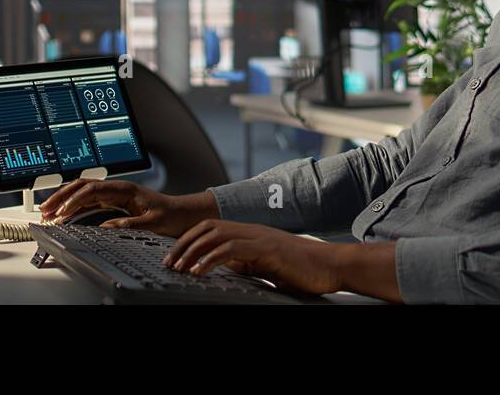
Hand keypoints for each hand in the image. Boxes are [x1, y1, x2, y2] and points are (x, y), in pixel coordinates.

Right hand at [37, 179, 218, 237]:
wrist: (182, 213)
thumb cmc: (171, 215)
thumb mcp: (154, 222)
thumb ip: (131, 224)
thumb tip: (107, 226)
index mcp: (126, 189)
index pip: (94, 188)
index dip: (76, 198)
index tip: (63, 210)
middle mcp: (117, 189)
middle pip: (82, 186)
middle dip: (62, 196)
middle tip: (46, 210)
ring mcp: (114, 195)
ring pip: (82, 192)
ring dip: (64, 200)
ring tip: (48, 212)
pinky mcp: (113, 202)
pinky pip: (88, 201)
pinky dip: (73, 206)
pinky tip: (63, 214)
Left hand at [163, 220, 345, 295]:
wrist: (331, 266)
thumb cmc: (303, 269)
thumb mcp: (266, 265)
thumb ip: (246, 262)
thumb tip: (224, 267)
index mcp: (250, 233)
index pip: (211, 228)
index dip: (189, 240)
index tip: (175, 257)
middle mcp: (251, 230)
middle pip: (207, 228)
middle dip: (184, 244)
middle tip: (169, 262)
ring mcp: (259, 237)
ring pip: (215, 235)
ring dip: (192, 251)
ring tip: (178, 268)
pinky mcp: (266, 248)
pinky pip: (232, 249)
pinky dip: (211, 259)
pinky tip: (199, 271)